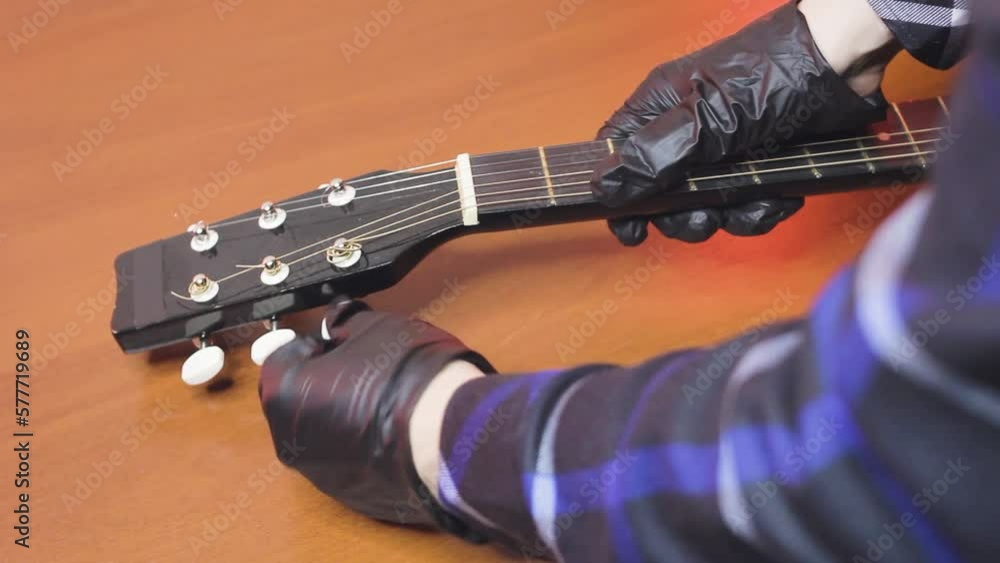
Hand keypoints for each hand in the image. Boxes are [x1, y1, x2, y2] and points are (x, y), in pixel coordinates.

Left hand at [258, 298, 491, 537]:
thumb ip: (345, 322)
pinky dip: (365, 444)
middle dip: (327, 379)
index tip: (342, 340)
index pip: (285, 355)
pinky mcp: (353, 495)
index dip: (317, 343)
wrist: (449, 434)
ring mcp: (322, 474)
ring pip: (325, 433)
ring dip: (346, 413)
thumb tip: (338, 321)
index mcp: (284, 394)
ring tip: (387, 398)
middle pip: (300, 398)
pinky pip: (350, 459)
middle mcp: (291, 442)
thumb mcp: (373, 326)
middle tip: (365, 366)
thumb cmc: (406, 378)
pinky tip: (395, 427)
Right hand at [591, 1, 891, 245]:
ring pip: (706, 206)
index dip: (620, 196)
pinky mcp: (758, 164)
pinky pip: (745, 205)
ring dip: (731, 215)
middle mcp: (687, 132)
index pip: (619, 157)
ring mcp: (723, 150)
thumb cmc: (773, 72)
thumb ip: (654, 156)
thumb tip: (604, 186)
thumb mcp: (705, 119)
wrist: (846, 64)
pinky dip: (762, 209)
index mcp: (660, 109)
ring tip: (755, 201)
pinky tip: (781, 197)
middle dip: (686, 215)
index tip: (631, 229)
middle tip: (706, 215)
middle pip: (662, 195)